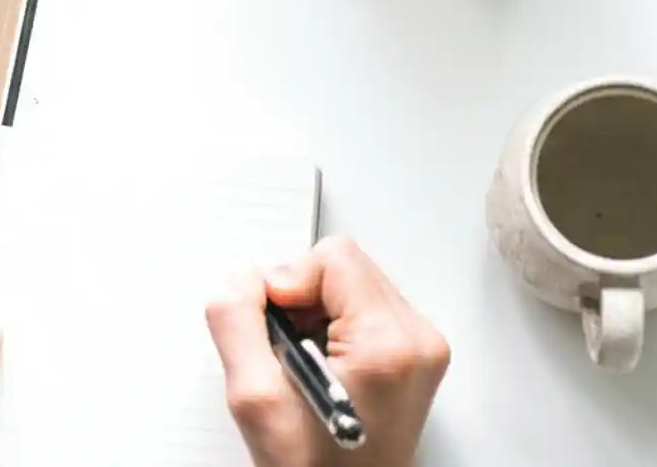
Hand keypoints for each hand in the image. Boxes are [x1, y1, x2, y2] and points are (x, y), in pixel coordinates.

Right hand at [205, 235, 449, 466]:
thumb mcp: (254, 399)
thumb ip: (236, 321)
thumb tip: (240, 280)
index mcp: (388, 344)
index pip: (333, 258)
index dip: (286, 283)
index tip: (272, 325)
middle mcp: (417, 340)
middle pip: (343, 267)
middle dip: (300, 299)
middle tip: (284, 350)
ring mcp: (420, 348)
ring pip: (350, 284)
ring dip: (313, 314)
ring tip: (302, 364)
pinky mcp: (412, 355)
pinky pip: (362, 309)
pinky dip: (329, 327)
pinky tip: (318, 367)